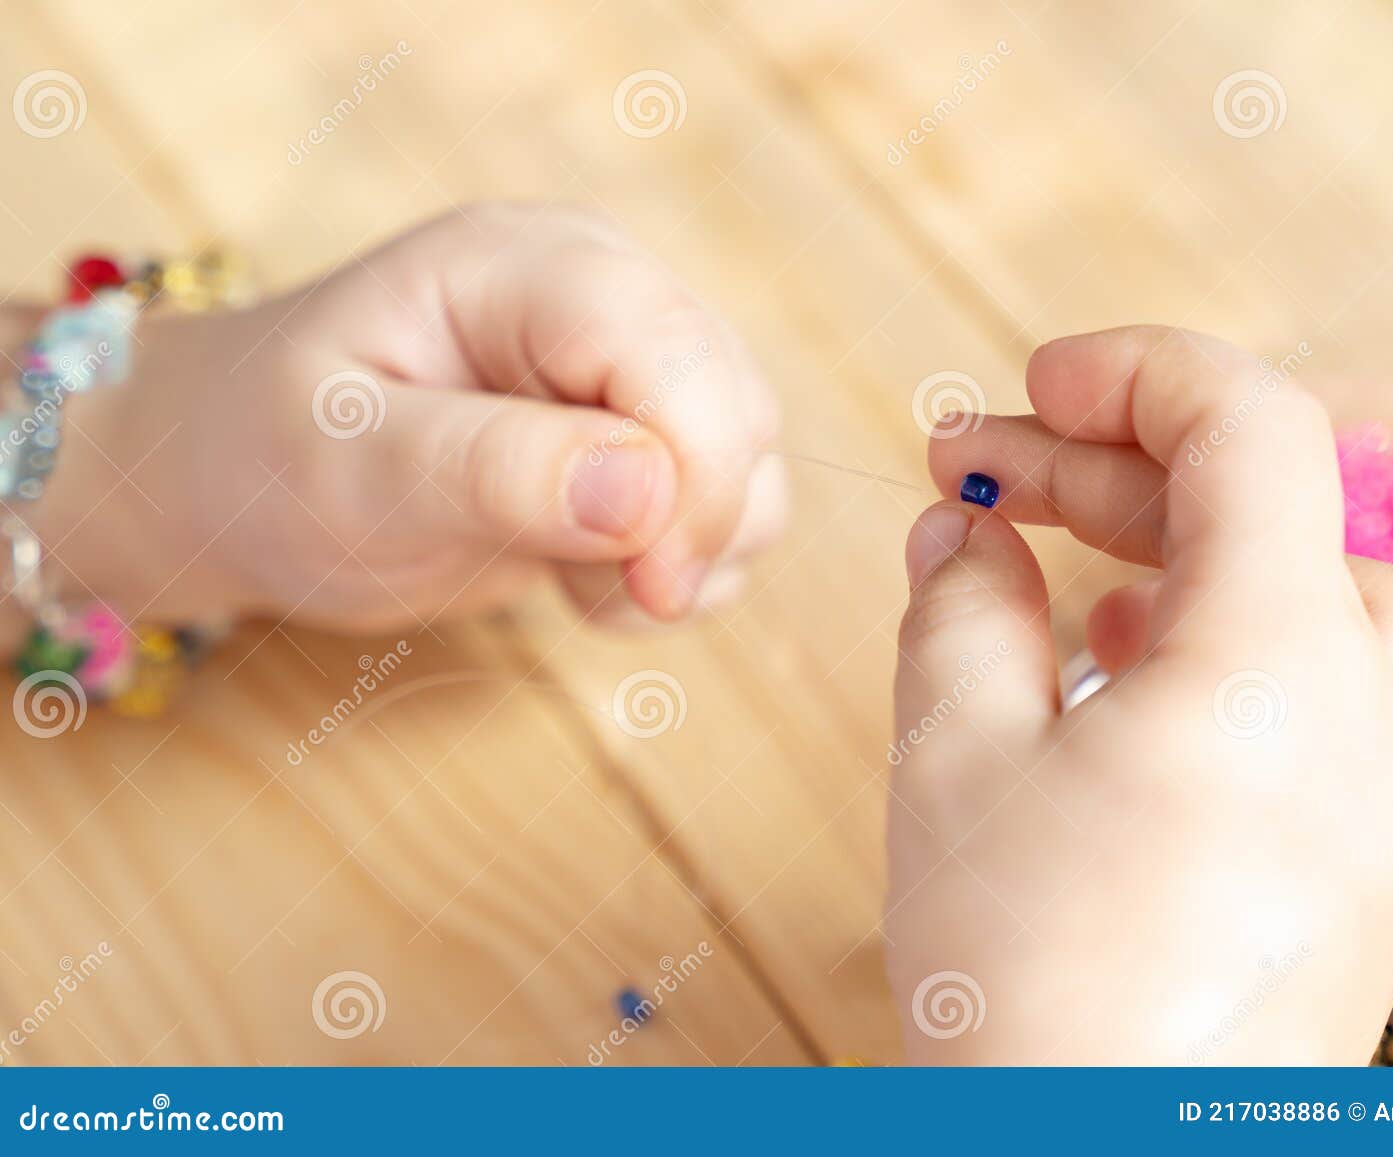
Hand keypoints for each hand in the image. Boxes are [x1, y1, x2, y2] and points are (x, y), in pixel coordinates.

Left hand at [21, 204, 784, 635]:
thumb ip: (493, 470)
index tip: (646, 582)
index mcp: (522, 268)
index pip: (669, 341)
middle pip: (734, 403)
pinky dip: (683, 570)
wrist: (240, 481)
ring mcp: (626, 366)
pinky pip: (726, 508)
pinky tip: (590, 579)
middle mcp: (598, 296)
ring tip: (574, 581)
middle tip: (586, 589)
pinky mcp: (640, 435)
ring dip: (692, 554)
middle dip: (690, 522)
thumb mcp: (349, 466)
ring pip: (748, 462)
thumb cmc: (266, 455)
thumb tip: (649, 494)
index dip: (692, 465)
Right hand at [885, 326, 1392, 1063]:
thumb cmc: (1029, 989)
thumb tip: (960, 531)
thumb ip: (961, 606)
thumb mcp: (952, 761)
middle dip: (1111, 481)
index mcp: (1281, 667)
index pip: (1251, 429)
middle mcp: (1375, 726)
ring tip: (1079, 587)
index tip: (1028, 389)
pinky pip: (1349, 712)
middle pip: (1271, 516)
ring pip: (1333, 605)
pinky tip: (1154, 699)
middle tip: (978, 487)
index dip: (1133, 374)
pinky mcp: (1383, 876)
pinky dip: (1253, 660)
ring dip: (1200, 561)